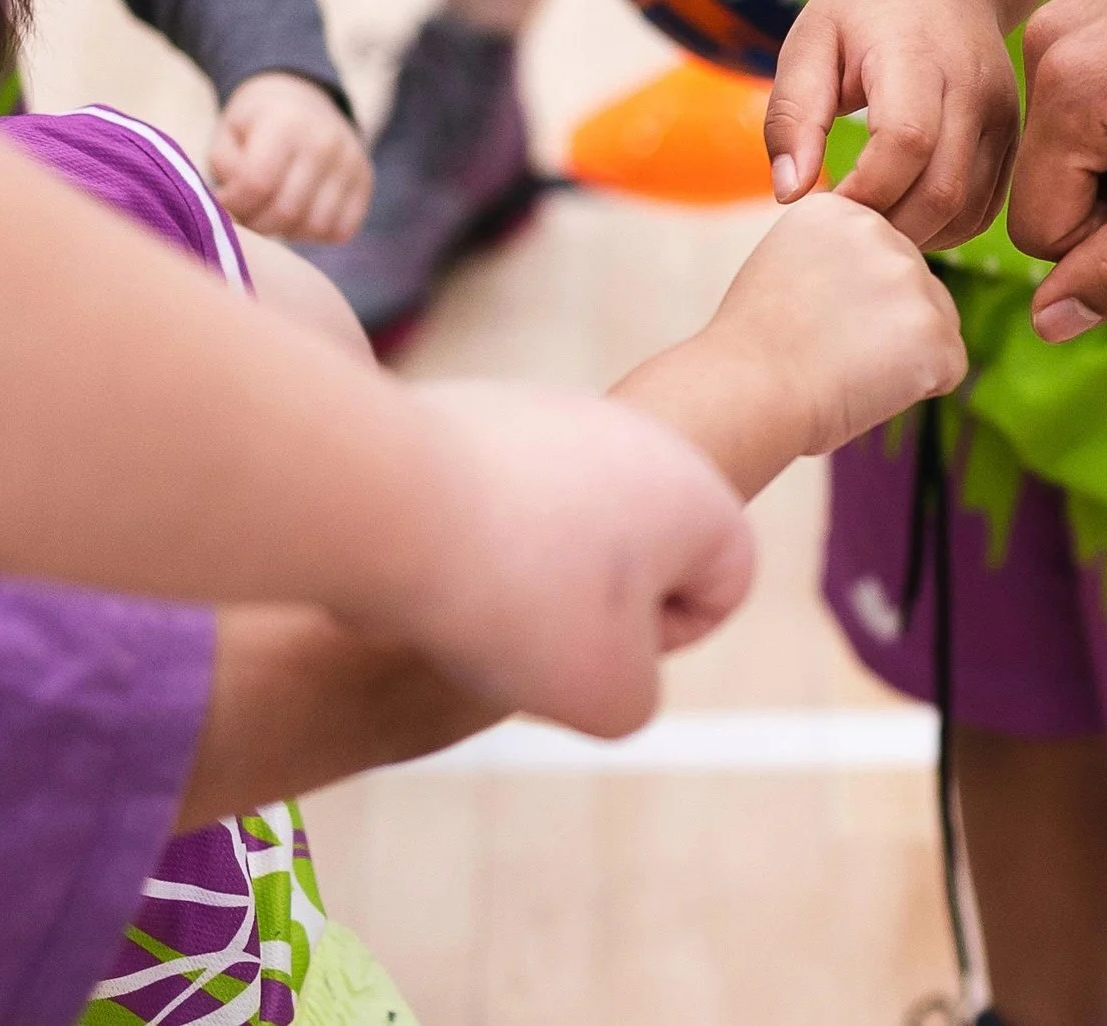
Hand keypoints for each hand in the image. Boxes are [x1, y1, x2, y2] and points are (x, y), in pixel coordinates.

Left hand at [210, 73, 370, 242]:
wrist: (304, 99)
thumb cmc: (257, 123)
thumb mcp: (227, 133)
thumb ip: (226, 168)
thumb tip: (235, 207)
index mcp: (286, 123)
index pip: (257, 184)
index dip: (233, 203)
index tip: (224, 199)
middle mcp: (326, 142)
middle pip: (286, 211)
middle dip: (257, 223)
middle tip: (245, 213)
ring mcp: (352, 163)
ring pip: (315, 226)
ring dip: (286, 232)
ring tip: (271, 214)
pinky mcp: (365, 182)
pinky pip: (341, 230)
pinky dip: (315, 233)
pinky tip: (298, 216)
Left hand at [393, 381, 755, 738]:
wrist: (381, 504)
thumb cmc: (513, 601)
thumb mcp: (609, 696)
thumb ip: (640, 695)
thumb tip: (604, 665)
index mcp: (695, 489)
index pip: (725, 584)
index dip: (662, 642)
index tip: (593, 646)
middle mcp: (637, 433)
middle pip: (643, 551)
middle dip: (594, 604)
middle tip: (531, 630)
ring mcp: (558, 411)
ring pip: (571, 524)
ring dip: (533, 570)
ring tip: (474, 594)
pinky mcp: (486, 409)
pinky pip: (506, 496)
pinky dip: (480, 533)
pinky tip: (435, 556)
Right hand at [613, 194, 967, 497]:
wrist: (744, 389)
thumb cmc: (752, 350)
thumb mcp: (785, 271)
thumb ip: (835, 262)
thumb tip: (874, 287)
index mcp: (838, 211)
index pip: (878, 262)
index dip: (849, 306)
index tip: (807, 320)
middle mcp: (880, 231)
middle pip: (913, 291)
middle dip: (883, 329)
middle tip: (827, 351)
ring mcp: (911, 277)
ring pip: (935, 327)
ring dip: (903, 357)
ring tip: (845, 368)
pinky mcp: (934, 327)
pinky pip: (948, 368)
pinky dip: (917, 389)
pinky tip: (868, 386)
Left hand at [766, 0, 1020, 249]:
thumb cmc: (864, 7)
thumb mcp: (810, 41)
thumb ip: (793, 115)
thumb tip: (790, 194)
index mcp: (917, 57)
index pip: (904, 143)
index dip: (862, 192)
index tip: (823, 206)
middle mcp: (972, 90)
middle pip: (940, 191)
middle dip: (883, 227)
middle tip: (841, 229)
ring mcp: (1003, 118)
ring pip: (966, 210)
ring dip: (914, 236)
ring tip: (869, 224)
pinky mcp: (1014, 140)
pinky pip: (985, 209)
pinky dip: (944, 229)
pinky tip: (905, 216)